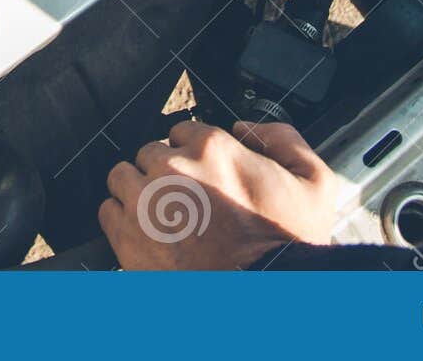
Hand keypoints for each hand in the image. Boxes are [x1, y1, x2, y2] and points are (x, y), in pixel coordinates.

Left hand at [98, 119, 341, 269]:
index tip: (201, 176)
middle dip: (164, 172)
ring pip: (123, 176)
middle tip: (183, 201)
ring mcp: (145, 200)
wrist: (263, 296)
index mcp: (212, 147)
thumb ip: (284, 139)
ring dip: (138, 192)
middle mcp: (172, 166)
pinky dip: (122, 220)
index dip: (192, 154)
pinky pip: (107, 211)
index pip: (182, 130)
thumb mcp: (314, 183)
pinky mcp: (126, 235)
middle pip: (150, 152)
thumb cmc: (286, 246)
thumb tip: (247, 127)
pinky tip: (145, 234)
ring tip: (161, 216)